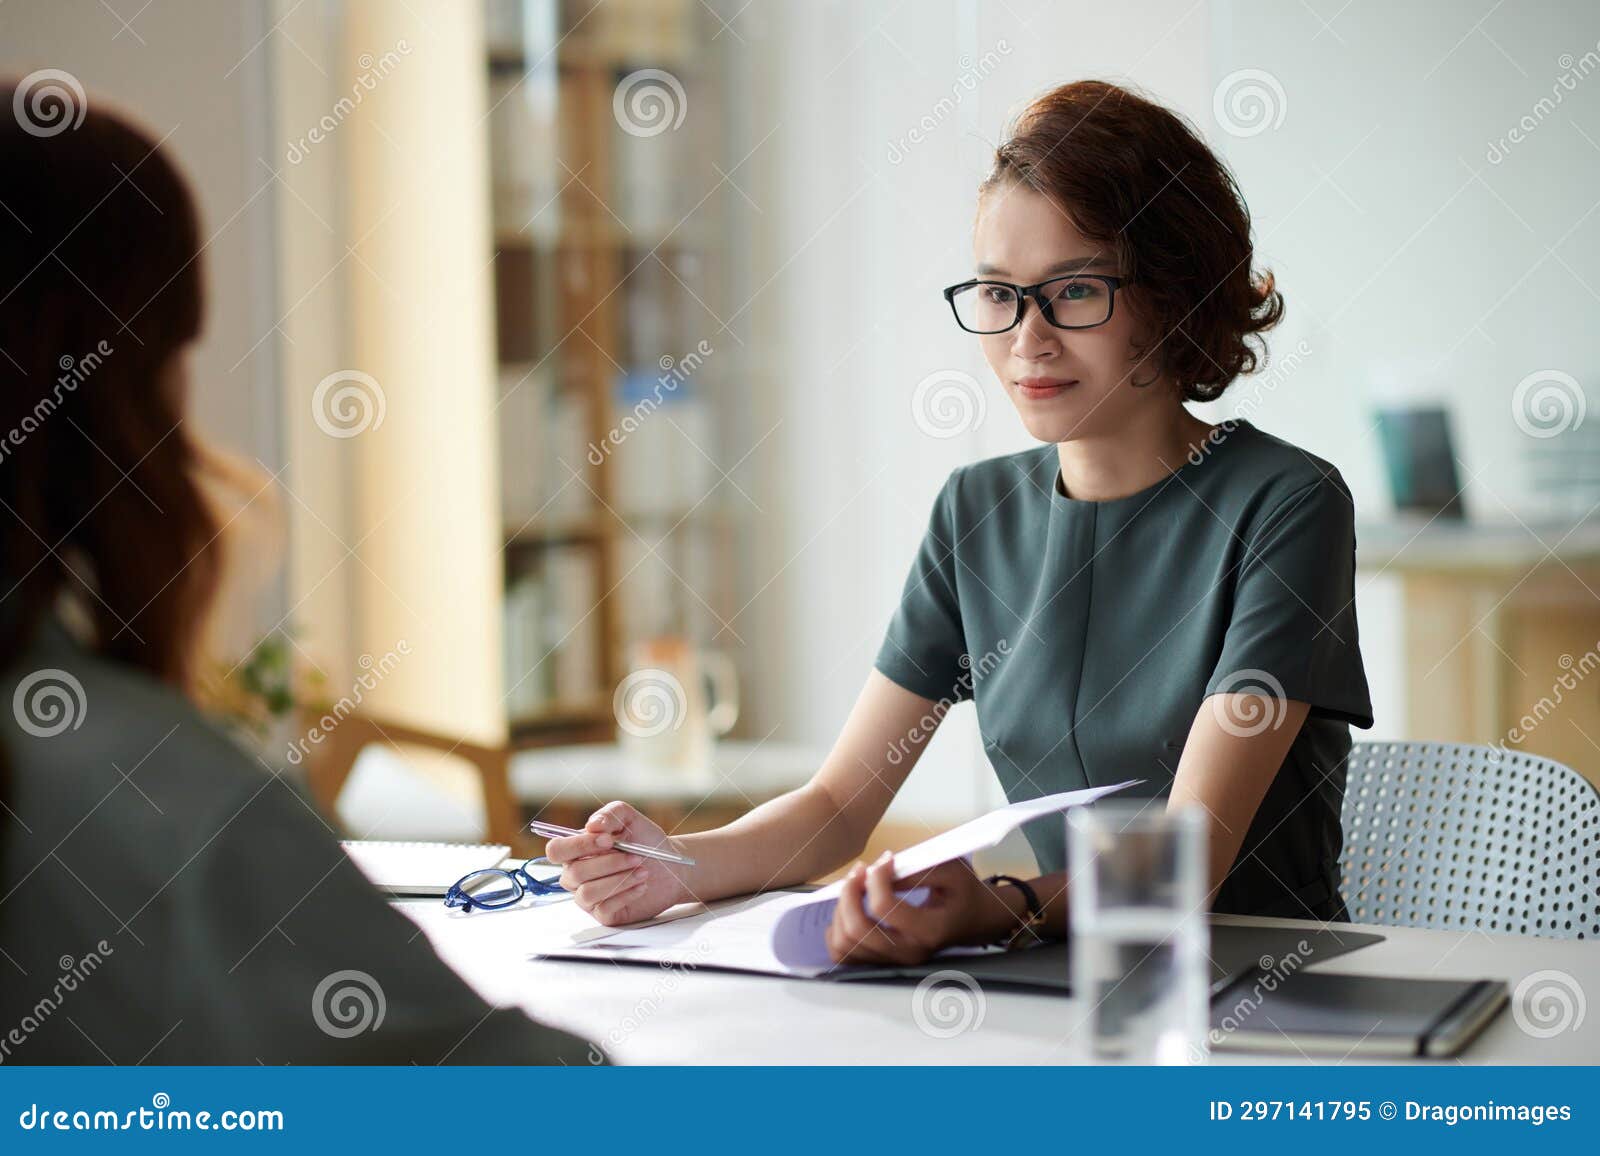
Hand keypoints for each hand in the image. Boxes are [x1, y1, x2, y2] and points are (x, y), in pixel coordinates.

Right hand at [543, 801, 691, 925]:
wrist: (670, 865)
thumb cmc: (645, 841)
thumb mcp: (630, 819)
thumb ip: (611, 814)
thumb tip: (593, 825)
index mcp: (576, 850)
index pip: (557, 849)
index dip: (579, 845)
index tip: (609, 840)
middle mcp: (576, 874)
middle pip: (574, 872)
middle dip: (608, 863)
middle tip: (636, 856)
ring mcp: (588, 896)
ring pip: (587, 893)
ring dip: (619, 880)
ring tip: (643, 871)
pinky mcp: (603, 914)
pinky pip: (603, 908)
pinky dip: (625, 895)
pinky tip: (641, 885)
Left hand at [823, 854, 1022, 965]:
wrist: (976, 920)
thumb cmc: (964, 892)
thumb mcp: (951, 870)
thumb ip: (915, 870)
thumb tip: (878, 873)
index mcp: (929, 931)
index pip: (883, 907)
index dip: (876, 877)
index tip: (886, 858)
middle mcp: (909, 953)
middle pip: (857, 929)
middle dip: (849, 893)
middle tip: (861, 869)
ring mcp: (894, 961)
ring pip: (845, 942)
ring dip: (841, 910)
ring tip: (854, 888)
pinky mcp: (882, 962)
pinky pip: (843, 954)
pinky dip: (837, 930)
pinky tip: (848, 910)